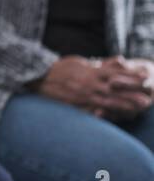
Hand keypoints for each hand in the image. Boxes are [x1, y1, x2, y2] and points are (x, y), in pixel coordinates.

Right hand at [38, 55, 152, 118]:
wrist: (38, 76)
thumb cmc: (60, 68)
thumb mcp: (80, 61)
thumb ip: (99, 64)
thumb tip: (119, 61)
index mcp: (91, 72)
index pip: (117, 74)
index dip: (132, 77)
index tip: (146, 78)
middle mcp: (89, 84)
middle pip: (115, 90)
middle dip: (132, 95)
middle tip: (147, 100)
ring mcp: (83, 96)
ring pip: (107, 102)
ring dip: (123, 106)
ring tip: (137, 109)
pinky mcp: (75, 105)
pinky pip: (92, 112)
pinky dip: (103, 116)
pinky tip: (113, 119)